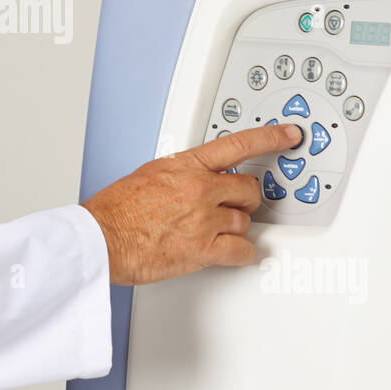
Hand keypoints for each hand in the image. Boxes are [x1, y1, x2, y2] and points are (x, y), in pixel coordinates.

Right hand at [80, 122, 301, 285]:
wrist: (101, 238)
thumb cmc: (116, 210)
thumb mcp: (150, 173)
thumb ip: (181, 173)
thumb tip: (197, 178)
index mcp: (186, 164)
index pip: (239, 144)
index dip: (271, 138)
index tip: (289, 135)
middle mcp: (200, 188)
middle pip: (249, 189)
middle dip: (244, 199)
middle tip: (231, 206)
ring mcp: (204, 219)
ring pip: (245, 222)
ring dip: (234, 228)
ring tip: (211, 231)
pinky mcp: (204, 249)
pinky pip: (242, 251)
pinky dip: (239, 254)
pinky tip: (228, 252)